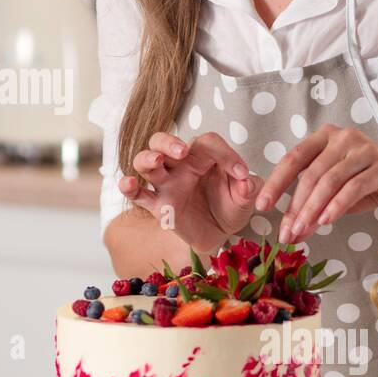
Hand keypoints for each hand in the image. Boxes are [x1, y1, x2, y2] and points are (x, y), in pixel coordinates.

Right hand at [120, 131, 263, 254]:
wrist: (220, 235)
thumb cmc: (230, 207)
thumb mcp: (246, 197)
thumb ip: (249, 187)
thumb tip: (245, 181)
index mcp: (203, 157)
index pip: (206, 143)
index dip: (225, 154)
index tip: (242, 174)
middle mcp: (180, 166)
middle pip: (162, 141)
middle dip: (168, 143)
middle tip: (182, 152)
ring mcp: (165, 184)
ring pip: (144, 161)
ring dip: (148, 158)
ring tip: (157, 162)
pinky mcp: (157, 205)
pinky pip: (138, 195)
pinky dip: (128, 188)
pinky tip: (128, 183)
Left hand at [253, 124, 377, 243]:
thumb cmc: (372, 182)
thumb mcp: (338, 190)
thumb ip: (314, 203)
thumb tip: (290, 229)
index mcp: (325, 137)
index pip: (293, 159)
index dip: (275, 183)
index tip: (262, 206)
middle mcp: (342, 138)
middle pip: (309, 173)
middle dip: (294, 206)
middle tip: (285, 231)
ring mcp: (362, 149)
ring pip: (328, 181)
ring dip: (312, 210)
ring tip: (301, 231)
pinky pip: (352, 187)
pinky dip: (336, 206)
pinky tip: (326, 221)